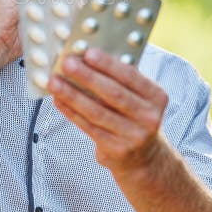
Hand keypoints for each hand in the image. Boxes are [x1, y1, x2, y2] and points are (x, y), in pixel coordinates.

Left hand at [48, 48, 169, 172]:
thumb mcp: (139, 98)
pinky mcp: (116, 150)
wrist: (144, 158)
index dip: (108, 64)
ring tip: (54, 82)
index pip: (131, 76)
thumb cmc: (134, 117)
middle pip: (113, 94)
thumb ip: (120, 80)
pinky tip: (58, 100)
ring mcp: (133, 136)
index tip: (88, 52)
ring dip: (72, 95)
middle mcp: (149, 117)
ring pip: (97, 112)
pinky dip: (71, 112)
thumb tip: (85, 58)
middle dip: (88, 77)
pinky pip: (89, 127)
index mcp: (156, 97)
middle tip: (67, 64)